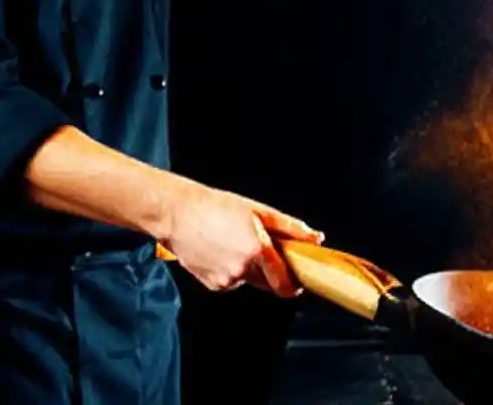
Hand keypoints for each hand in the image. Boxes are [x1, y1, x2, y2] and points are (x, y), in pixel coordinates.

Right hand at [159, 183, 324, 296]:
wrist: (177, 214)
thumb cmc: (216, 207)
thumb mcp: (258, 211)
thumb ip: (290, 228)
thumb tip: (315, 238)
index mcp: (257, 250)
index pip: (285, 282)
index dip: (294, 284)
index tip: (298, 280)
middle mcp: (242, 270)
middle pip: (269, 283)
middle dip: (272, 272)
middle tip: (264, 250)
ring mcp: (226, 280)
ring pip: (250, 281)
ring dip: (250, 269)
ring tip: (235, 243)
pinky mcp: (212, 284)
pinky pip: (232, 281)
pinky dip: (232, 270)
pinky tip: (221, 251)